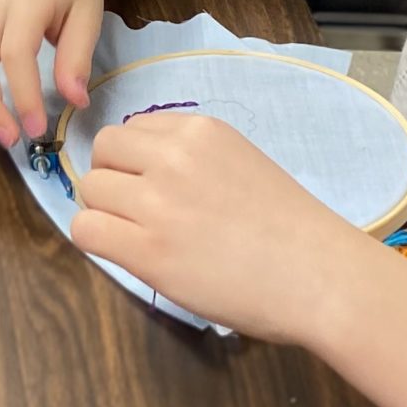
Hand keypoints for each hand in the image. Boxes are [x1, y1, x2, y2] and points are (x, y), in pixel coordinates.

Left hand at [71, 113, 366, 340]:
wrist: (320, 276)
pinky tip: (127, 254)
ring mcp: (158, 202)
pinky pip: (86, 231)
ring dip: (105, 212)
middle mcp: (173, 156)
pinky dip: (96, 241)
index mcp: (200, 131)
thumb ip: (192, 158)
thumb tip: (143, 171)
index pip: (133, 129)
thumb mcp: (240, 163)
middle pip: (104, 151)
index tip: (152, 186)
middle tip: (138, 212)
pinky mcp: (148, 250)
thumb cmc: (291, 230)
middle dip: (113, 179)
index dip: (134, 160)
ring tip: (138, 237)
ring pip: (90, 190)